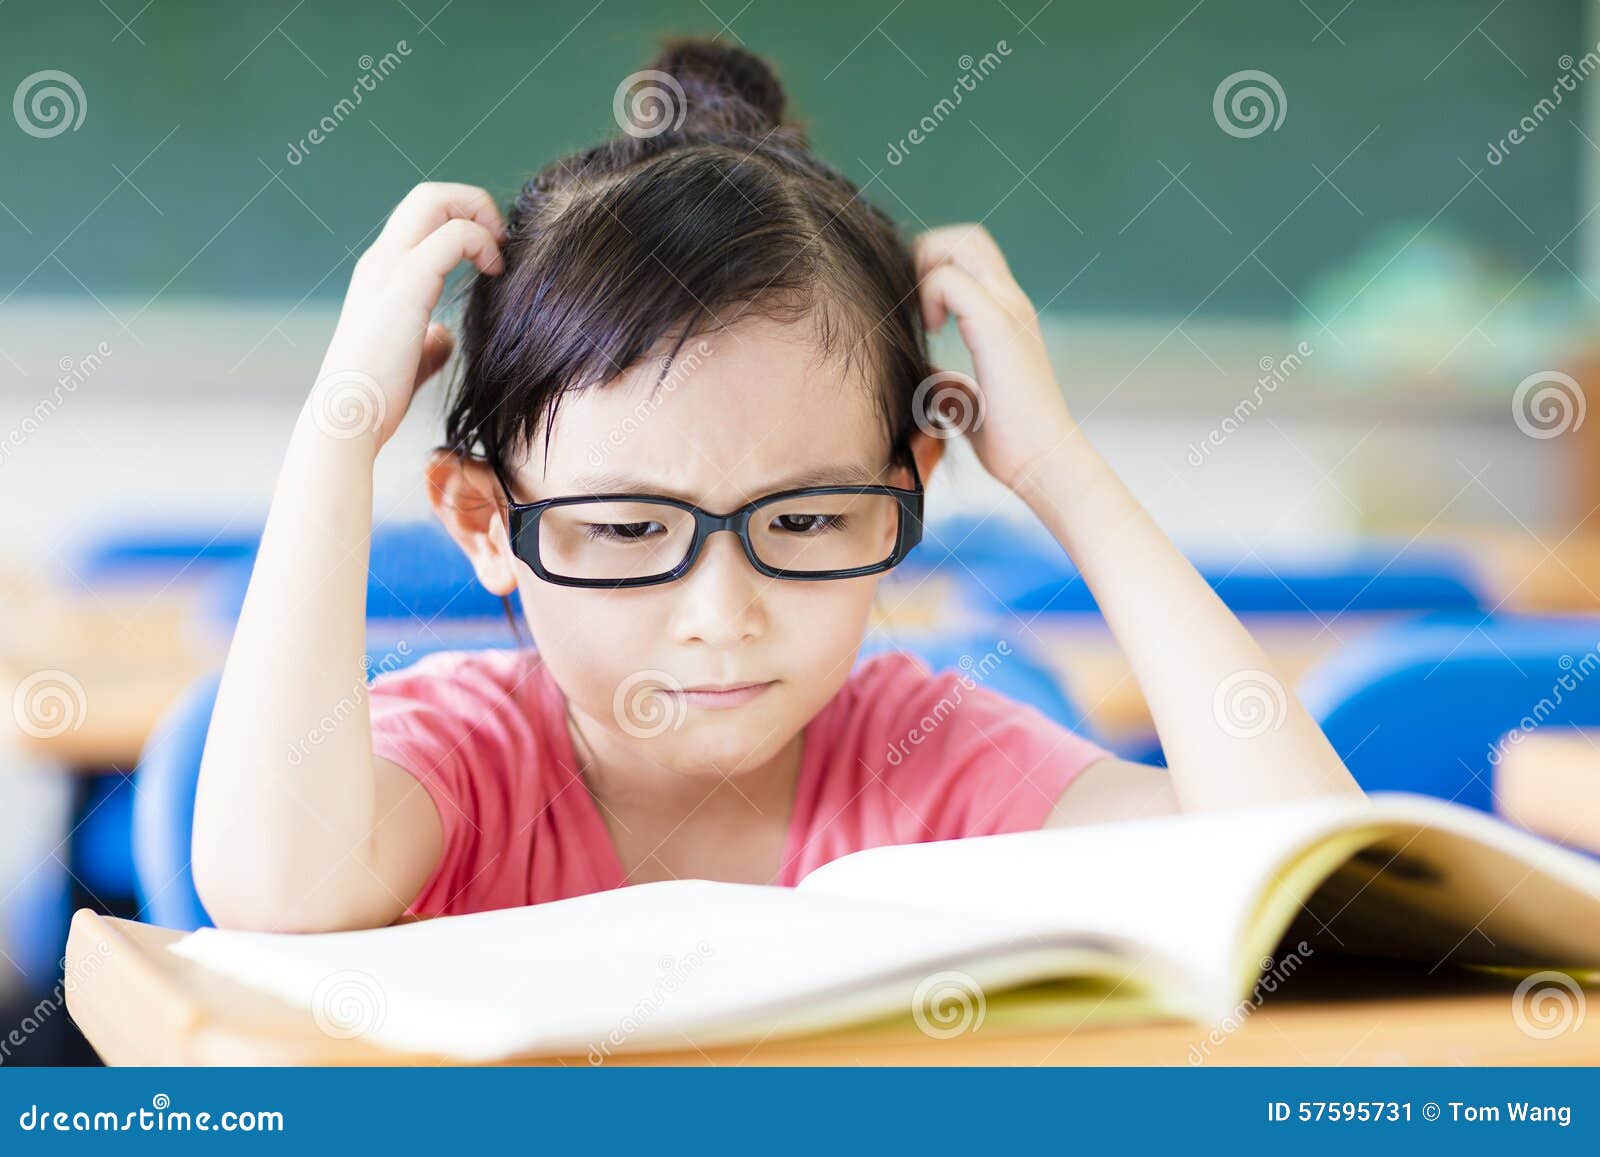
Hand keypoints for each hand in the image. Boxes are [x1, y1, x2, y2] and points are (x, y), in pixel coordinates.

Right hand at [306, 182, 505, 450]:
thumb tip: (444, 336)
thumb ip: (428, 341)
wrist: (349, 417)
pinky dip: (480, 242)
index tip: (491, 254)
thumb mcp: (410, 359)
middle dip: (475, 204)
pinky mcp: (405, 286)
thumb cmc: (378, 396)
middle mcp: (381, 259)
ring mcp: (388, 268)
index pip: (422, 214)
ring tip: (499, 256)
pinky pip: (451, 237)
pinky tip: (494, 272)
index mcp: (383, 272)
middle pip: (429, 194)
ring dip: (480, 216)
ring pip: (434, 200)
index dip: (463, 219)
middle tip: (502, 244)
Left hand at [913, 224, 1076, 492]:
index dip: (933, 267)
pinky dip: (929, 294)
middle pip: (965, 236)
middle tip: (912, 307)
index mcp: (1005, 315)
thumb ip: (945, 381)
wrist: (1045, 462)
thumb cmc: (1009, 442)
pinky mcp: (998, 327)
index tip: (917, 313)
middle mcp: (1011, 302)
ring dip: (926, 268)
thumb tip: (919, 374)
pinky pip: (950, 280)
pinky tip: (931, 330)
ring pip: (961, 242)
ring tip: (923, 318)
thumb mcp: (965, 403)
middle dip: (924, 256)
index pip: (969, 254)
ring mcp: (1008, 309)